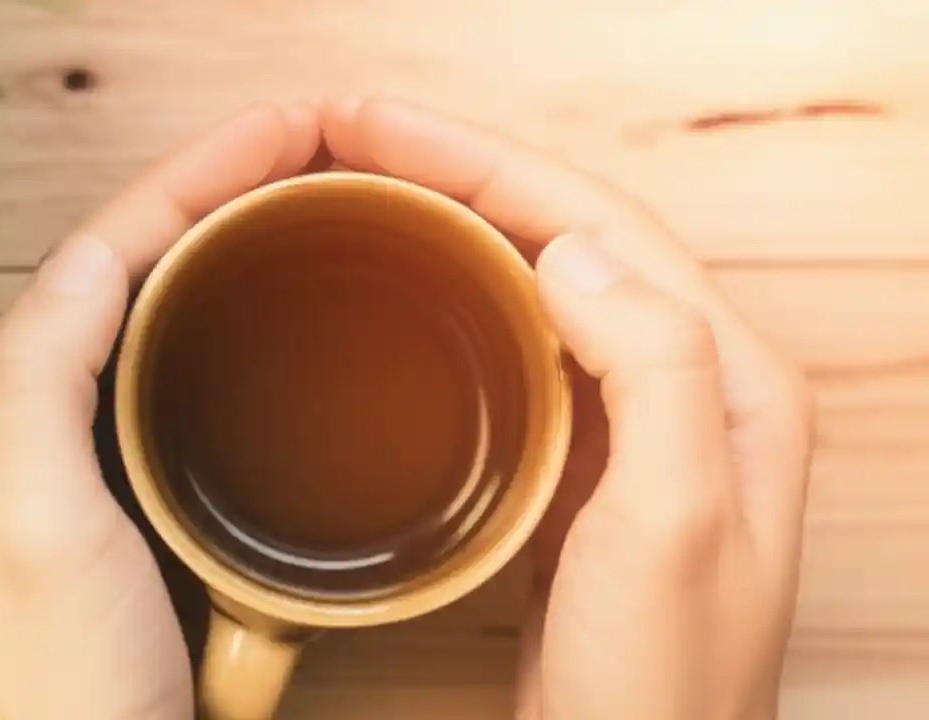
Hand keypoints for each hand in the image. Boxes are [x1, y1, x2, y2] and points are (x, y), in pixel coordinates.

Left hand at [0, 104, 322, 719]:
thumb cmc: (71, 691)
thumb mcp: (40, 532)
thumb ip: (38, 385)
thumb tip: (96, 255)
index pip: (81, 268)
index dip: (172, 189)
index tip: (262, 141)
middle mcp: (28, 433)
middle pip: (117, 280)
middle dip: (199, 198)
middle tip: (289, 148)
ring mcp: (88, 465)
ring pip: (148, 321)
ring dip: (213, 246)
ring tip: (283, 193)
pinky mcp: (141, 498)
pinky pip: (176, 380)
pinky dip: (224, 322)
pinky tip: (266, 307)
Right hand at [321, 97, 813, 718]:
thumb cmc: (660, 686)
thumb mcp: (673, 523)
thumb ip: (653, 369)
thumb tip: (567, 250)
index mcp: (727, 377)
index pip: (598, 221)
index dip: (483, 158)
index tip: (378, 126)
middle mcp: (684, 384)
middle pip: (562, 232)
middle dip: (455, 169)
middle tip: (349, 137)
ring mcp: (627, 423)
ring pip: (533, 280)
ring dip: (450, 218)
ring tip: (366, 184)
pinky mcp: (573, 463)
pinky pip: (513, 345)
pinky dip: (452, 297)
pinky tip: (405, 291)